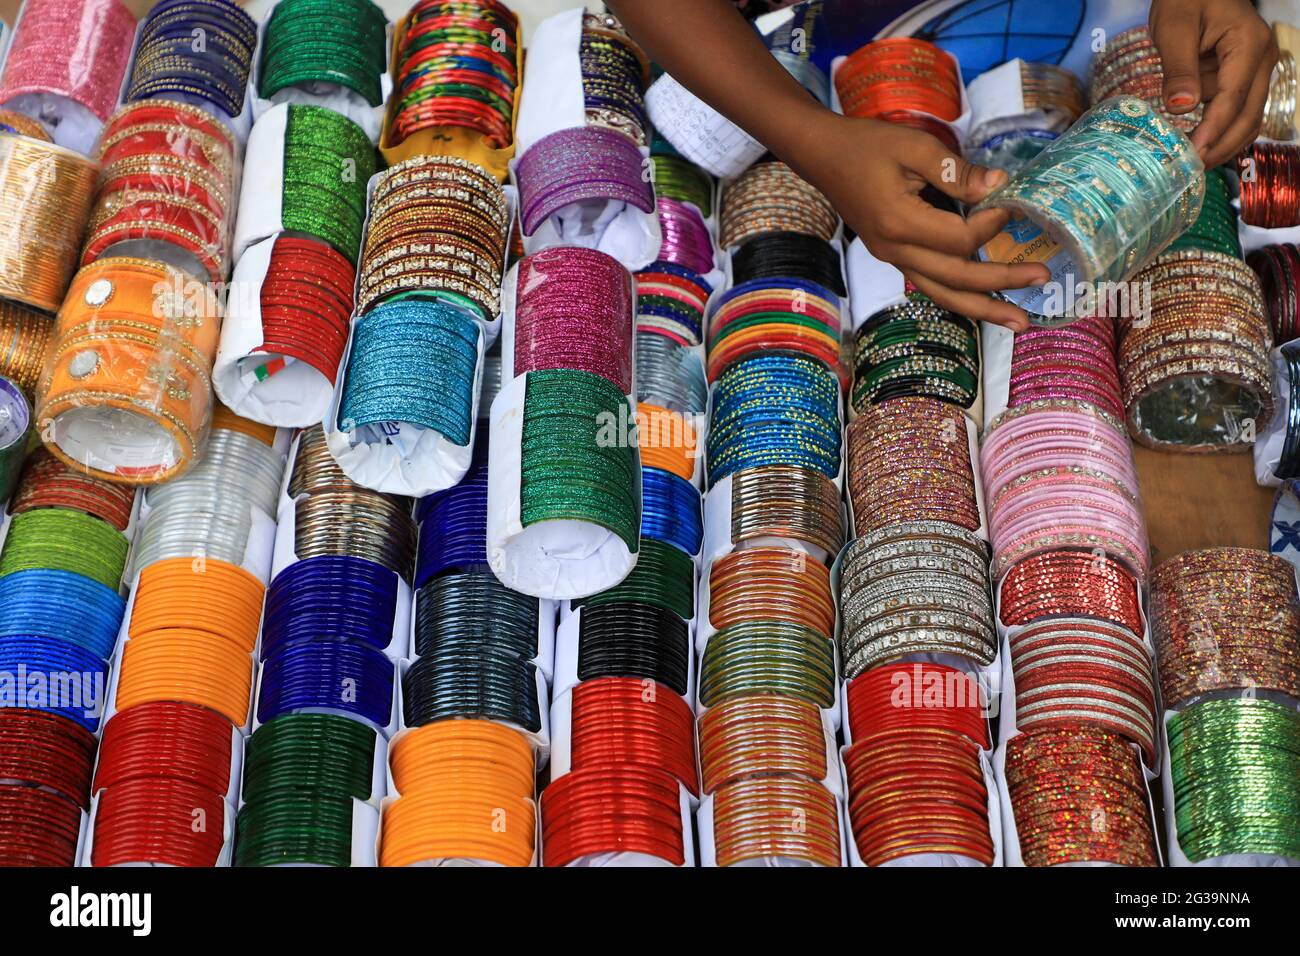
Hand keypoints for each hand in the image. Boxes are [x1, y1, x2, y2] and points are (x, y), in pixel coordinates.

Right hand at [795, 113, 1048, 329]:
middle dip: (1001, 283)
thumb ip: (956, 170)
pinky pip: (931, 284)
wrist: (823, 156)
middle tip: (1043, 279)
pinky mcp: (894, 255)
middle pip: (956, 279)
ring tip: (1018, 321)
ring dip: (982, 309)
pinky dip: (959, 298)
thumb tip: (999, 187)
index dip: (991, 225)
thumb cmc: (865, 145)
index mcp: (900, 223)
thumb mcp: (913, 145)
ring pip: (942, 293)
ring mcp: (893, 257)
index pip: (959, 240)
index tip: (1009, 202)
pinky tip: (982, 305)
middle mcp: (895, 250)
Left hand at [1149, 0, 1277, 167]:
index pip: (1232, 99)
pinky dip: (1219, 131)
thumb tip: (1180, 107)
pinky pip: (1236, 111)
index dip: (1213, 131)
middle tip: (1190, 171)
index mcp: (1248, 45)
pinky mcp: (1244, 78)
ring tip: (1191, 165)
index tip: (1193, 155)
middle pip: (1248, 116)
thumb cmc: (1185, 0)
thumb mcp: (1174, 29)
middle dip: (1221, 146)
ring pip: (1247, 118)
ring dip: (1222, 144)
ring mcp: (1257, 70)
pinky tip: (1197, 147)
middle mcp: (1262, 60)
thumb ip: (1178, 68)